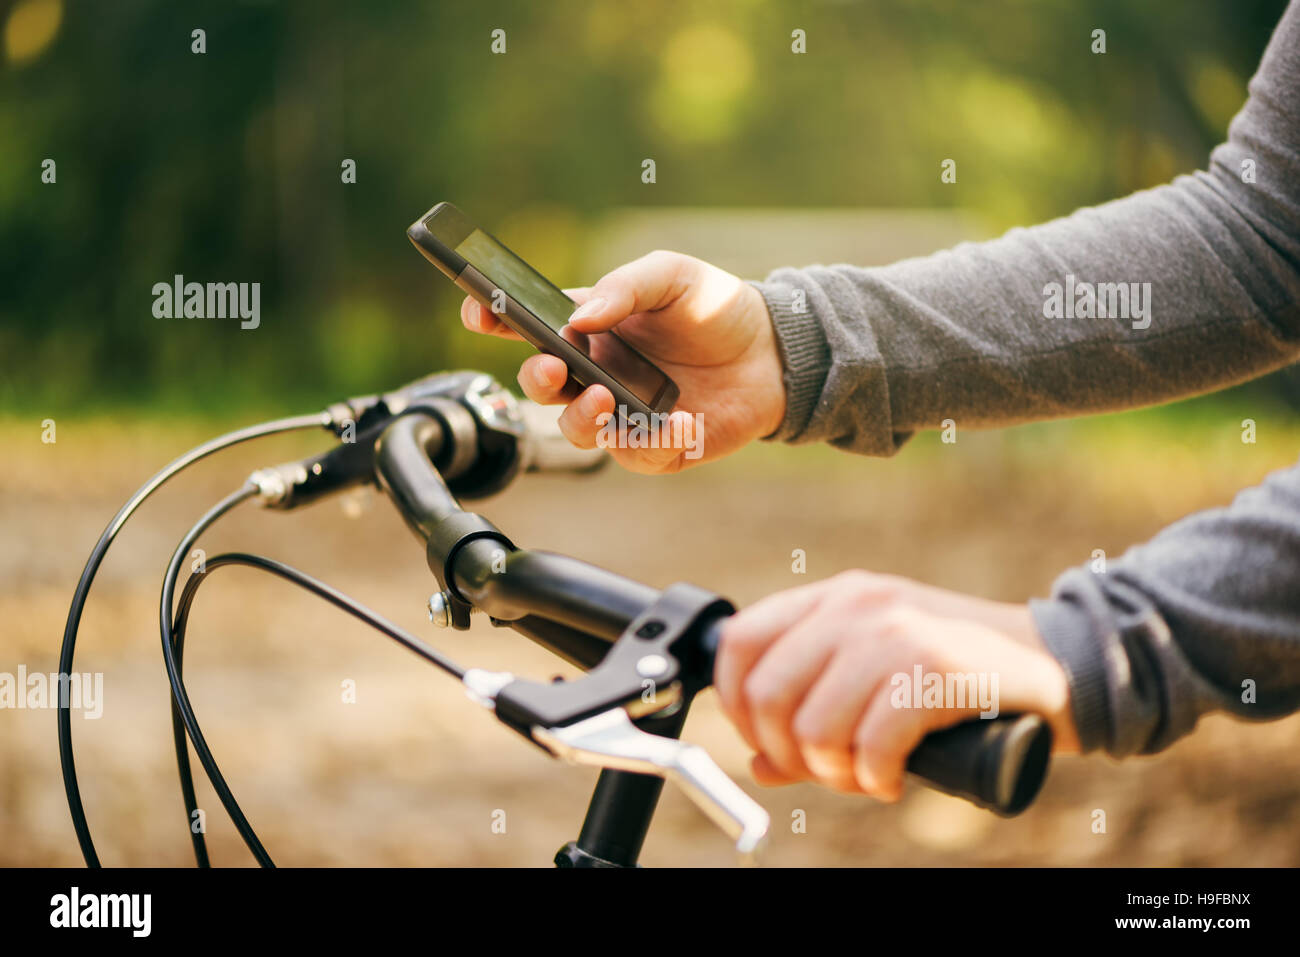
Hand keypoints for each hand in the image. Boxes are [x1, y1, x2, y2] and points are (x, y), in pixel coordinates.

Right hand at [461, 250, 784, 473]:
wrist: (773, 352)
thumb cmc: (713, 308)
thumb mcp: (672, 276)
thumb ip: (627, 285)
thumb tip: (582, 316)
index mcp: (587, 327)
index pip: (526, 326)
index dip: (493, 318)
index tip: (478, 311)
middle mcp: (593, 373)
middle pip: (541, 387)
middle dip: (537, 380)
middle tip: (554, 368)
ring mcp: (620, 413)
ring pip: (577, 430)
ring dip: (581, 418)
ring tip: (605, 397)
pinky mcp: (655, 446)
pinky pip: (638, 452)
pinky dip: (654, 439)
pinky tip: (679, 420)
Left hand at [713, 571, 1079, 799]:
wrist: (1052, 660)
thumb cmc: (954, 674)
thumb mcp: (873, 674)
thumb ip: (811, 708)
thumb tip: (756, 764)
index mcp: (832, 598)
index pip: (739, 642)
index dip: (736, 705)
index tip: (765, 742)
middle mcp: (855, 605)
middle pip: (766, 694)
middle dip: (786, 753)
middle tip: (824, 772)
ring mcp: (894, 632)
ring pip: (814, 728)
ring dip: (834, 774)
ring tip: (864, 777)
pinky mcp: (934, 668)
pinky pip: (872, 745)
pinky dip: (876, 779)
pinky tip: (894, 778)